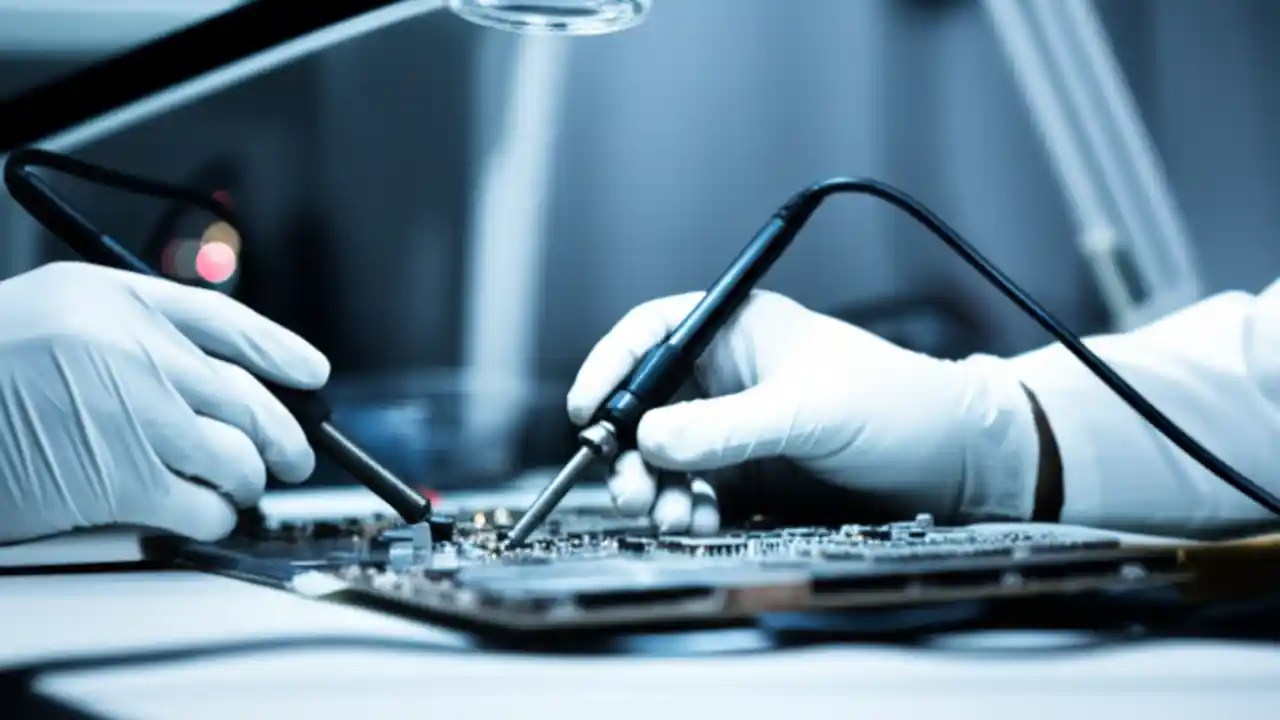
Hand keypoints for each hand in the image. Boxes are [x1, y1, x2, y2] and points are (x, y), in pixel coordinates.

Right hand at [0, 263, 328, 542]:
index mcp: (131, 306)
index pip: (234, 327)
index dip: (284, 353)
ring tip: (240, 487)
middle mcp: (149, 358)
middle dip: (288, 435)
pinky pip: (206, 508)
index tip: (312, 375)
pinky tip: (207, 514)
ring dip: (249, 481)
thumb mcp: (65, 304)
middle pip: (255, 402)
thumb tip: (205, 360)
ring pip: (240, 460)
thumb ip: (140, 323)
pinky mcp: (124, 483)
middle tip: (294, 453)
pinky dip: (217, 517)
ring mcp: (143, 421)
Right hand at [567, 291, 1039, 533]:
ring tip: (670, 514)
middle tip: (631, 487)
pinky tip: (700, 521)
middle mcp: (728, 375)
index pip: (652, 334)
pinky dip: (689, 507)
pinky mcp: (749, 472)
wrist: (952, 463)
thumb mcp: (807, 411)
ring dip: (657, 486)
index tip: (586, 409)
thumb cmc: (894, 405)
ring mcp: (736, 425)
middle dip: (630, 446)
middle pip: (648, 402)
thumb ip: (727, 428)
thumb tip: (649, 440)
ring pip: (666, 453)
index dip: (611, 367)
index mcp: (738, 330)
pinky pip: (696, 488)